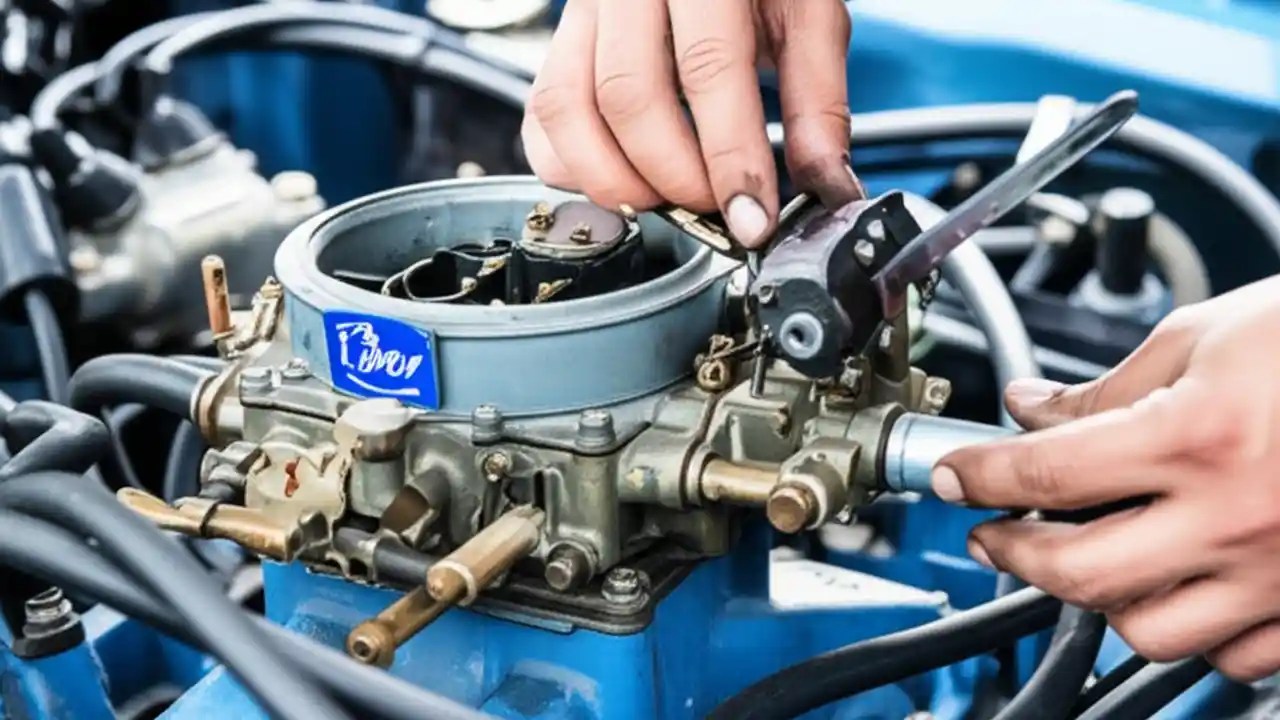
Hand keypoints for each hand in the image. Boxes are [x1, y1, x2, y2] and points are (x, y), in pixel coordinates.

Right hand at [521, 0, 863, 247]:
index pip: (707, 70)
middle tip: (716, 206)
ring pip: (568, 110)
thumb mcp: (808, 15)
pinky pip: (541, 116)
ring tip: (668, 199)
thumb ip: (818, 103)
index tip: (751, 219)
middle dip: (675, 178)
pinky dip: (571, 166)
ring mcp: (583, 13)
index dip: (730, 159)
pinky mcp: (559, 43)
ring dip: (617, 181)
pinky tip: (620, 179)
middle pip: (629, 99)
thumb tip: (827, 189)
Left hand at [932, 275, 1279, 681]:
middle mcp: (1237, 516)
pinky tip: (1174, 584)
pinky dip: (1187, 627)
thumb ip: (1107, 387)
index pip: (1044, 473)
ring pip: (1147, 630)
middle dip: (1010, 552)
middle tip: (990, 530)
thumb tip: (1031, 411)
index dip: (977, 476)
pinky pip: (1230, 654)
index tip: (951, 475)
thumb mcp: (1207, 335)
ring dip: (1095, 597)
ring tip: (1079, 555)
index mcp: (1200, 435)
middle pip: (1078, 572)